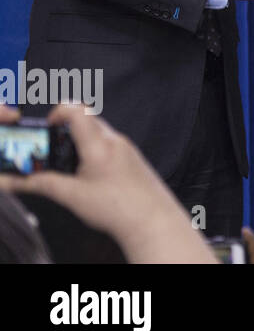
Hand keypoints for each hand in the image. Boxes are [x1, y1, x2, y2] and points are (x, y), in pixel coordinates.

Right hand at [0, 104, 215, 262]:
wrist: (153, 219)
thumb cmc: (116, 207)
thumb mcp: (73, 196)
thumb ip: (45, 184)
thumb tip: (23, 179)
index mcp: (100, 145)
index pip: (79, 112)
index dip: (59, 111)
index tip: (48, 125)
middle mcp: (116, 141)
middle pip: (88, 121)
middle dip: (67, 129)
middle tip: (52, 149)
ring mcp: (128, 148)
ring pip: (100, 133)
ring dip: (81, 141)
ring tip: (69, 165)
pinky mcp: (134, 158)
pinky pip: (110, 145)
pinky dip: (95, 150)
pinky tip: (89, 174)